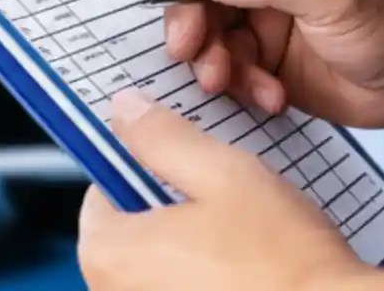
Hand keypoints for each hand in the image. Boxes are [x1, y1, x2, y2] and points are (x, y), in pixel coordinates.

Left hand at [78, 90, 371, 290]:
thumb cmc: (283, 258)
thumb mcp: (221, 172)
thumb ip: (162, 137)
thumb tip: (124, 110)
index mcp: (109, 254)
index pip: (100, 193)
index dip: (142, 170)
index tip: (179, 166)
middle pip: (127, 233)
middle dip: (167, 212)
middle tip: (219, 202)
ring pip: (156, 266)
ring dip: (188, 248)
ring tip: (238, 236)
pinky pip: (179, 288)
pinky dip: (203, 279)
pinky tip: (244, 270)